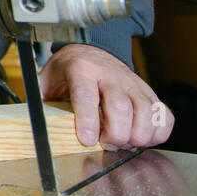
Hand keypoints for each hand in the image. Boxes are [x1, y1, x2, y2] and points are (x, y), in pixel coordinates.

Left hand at [39, 44, 172, 149]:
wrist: (91, 51)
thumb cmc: (68, 71)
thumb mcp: (47, 80)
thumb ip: (41, 101)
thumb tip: (33, 125)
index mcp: (81, 70)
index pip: (86, 96)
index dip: (89, 120)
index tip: (88, 140)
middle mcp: (110, 75)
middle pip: (120, 107)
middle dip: (115, 133)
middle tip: (107, 144)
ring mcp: (132, 83)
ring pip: (145, 112)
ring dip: (137, 135)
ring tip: (124, 143)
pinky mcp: (149, 92)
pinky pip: (163, 115)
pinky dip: (157, 132)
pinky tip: (143, 138)